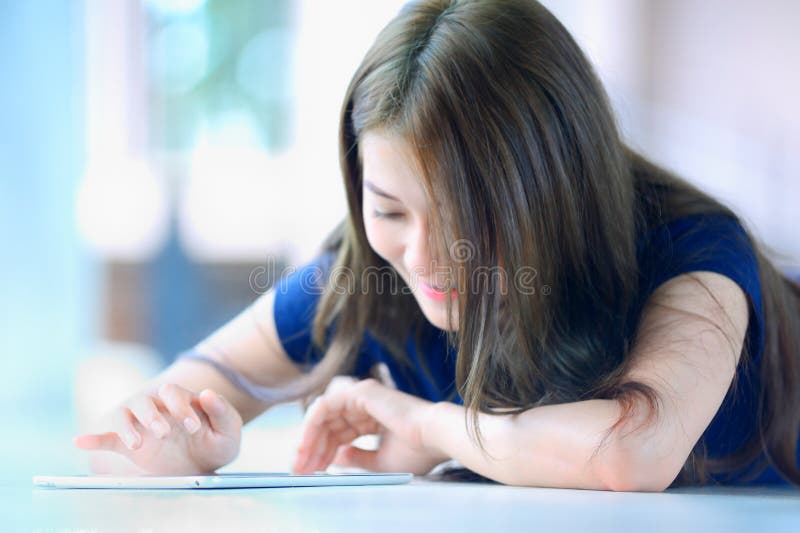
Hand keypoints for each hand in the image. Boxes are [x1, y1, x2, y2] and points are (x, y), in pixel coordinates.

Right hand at [73, 383, 242, 474]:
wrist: (203, 465)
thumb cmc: (217, 441)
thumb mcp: (228, 429)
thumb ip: (222, 410)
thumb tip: (208, 393)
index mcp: (180, 400)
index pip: (174, 393)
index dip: (180, 406)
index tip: (192, 427)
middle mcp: (156, 408)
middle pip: (145, 400)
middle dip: (153, 415)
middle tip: (164, 432)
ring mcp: (140, 425)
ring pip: (124, 414)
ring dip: (127, 427)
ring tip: (137, 444)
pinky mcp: (127, 445)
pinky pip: (105, 439)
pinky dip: (93, 439)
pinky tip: (81, 441)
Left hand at [291, 376, 448, 474]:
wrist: (434, 438)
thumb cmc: (417, 451)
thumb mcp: (379, 462)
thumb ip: (356, 458)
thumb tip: (335, 458)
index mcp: (372, 418)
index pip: (339, 434)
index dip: (323, 453)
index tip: (309, 472)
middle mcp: (365, 404)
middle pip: (328, 425)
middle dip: (312, 449)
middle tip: (299, 470)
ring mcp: (362, 395)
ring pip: (323, 415)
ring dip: (308, 439)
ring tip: (301, 462)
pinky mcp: (359, 391)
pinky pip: (325, 406)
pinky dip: (312, 424)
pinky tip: (307, 444)